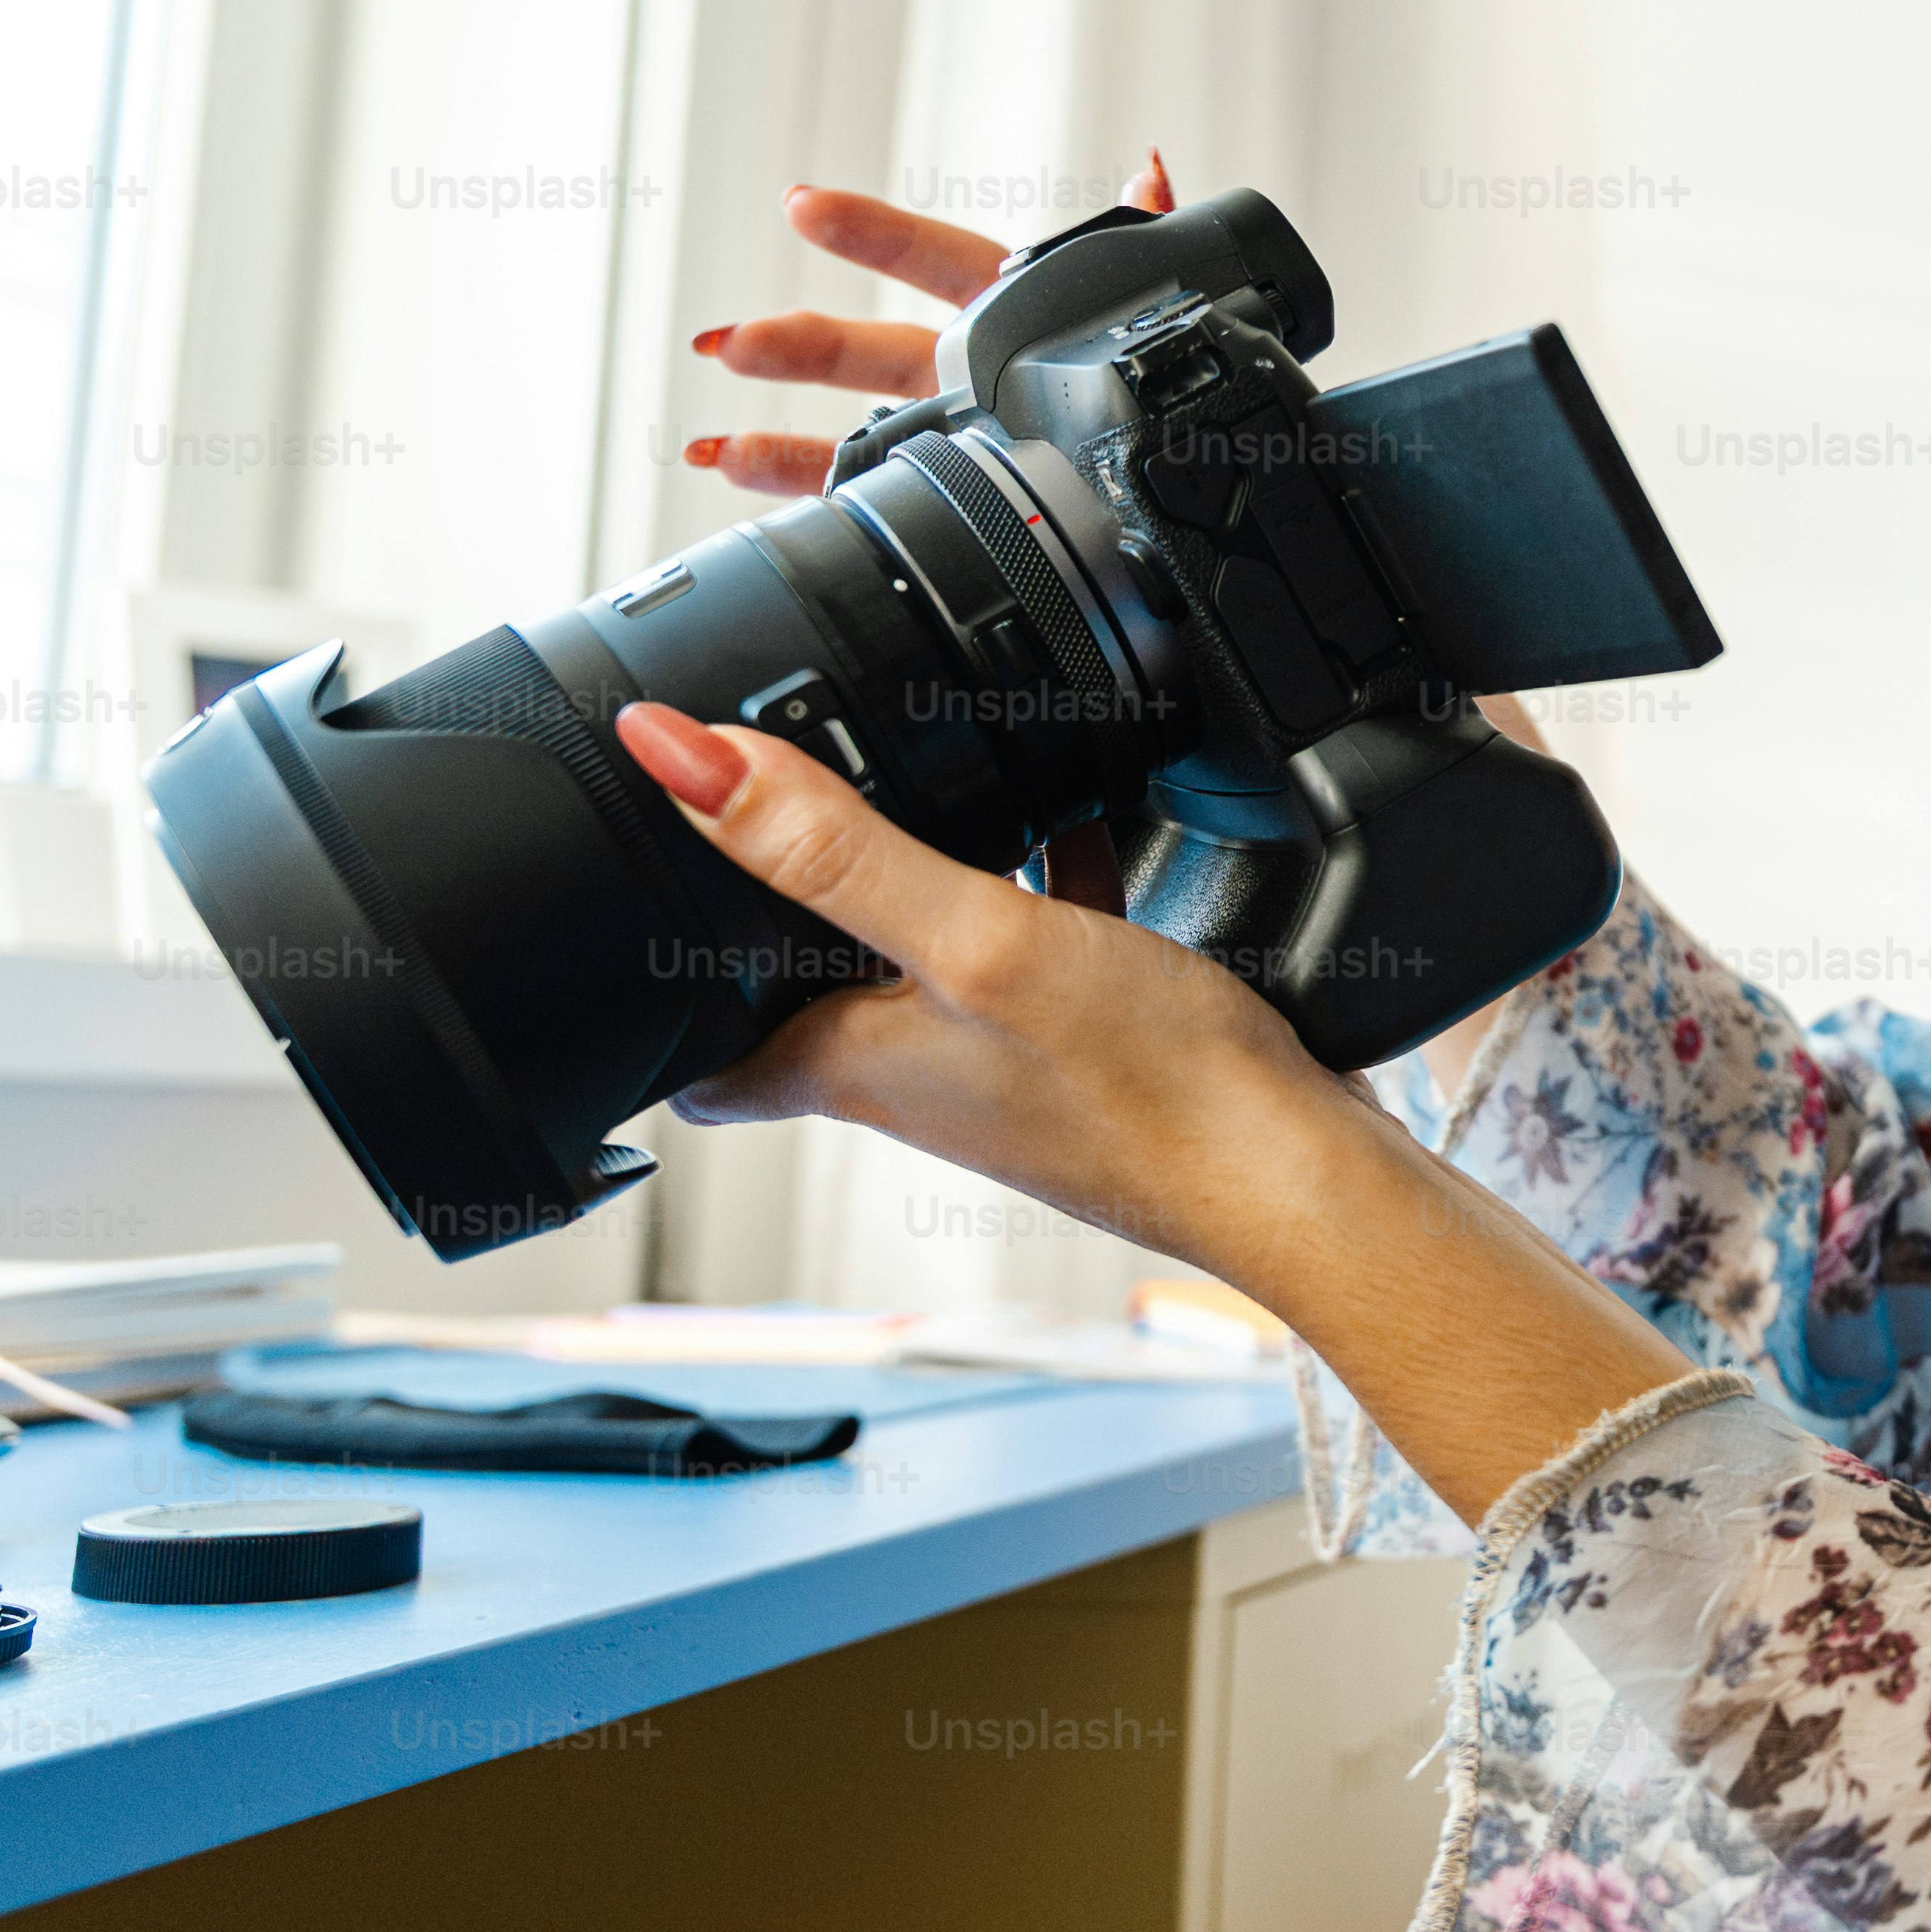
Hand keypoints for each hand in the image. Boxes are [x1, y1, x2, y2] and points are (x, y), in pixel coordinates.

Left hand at [617, 700, 1694, 1514]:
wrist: (1299, 1174)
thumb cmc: (1146, 1092)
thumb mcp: (972, 938)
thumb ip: (828, 846)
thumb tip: (677, 757)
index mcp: (849, 1063)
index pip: (697, 1062)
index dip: (652, 995)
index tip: (631, 905)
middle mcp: (911, 1073)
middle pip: (803, 991)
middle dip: (784, 901)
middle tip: (771, 800)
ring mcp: (998, 1065)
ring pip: (916, 962)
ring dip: (909, 881)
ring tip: (925, 780)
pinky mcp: (1080, 1050)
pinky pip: (1028, 951)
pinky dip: (1033, 882)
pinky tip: (1079, 821)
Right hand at [680, 152, 1175, 496]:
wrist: (1188, 454)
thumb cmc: (1155, 360)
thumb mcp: (1155, 296)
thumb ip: (1146, 238)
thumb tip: (1149, 173)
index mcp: (1008, 309)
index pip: (934, 257)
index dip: (873, 233)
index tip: (801, 205)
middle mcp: (964, 365)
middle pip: (871, 351)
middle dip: (799, 348)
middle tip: (730, 344)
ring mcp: (950, 426)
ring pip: (855, 429)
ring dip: (782, 439)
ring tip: (715, 450)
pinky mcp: (949, 483)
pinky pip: (872, 490)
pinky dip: (809, 492)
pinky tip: (752, 495)